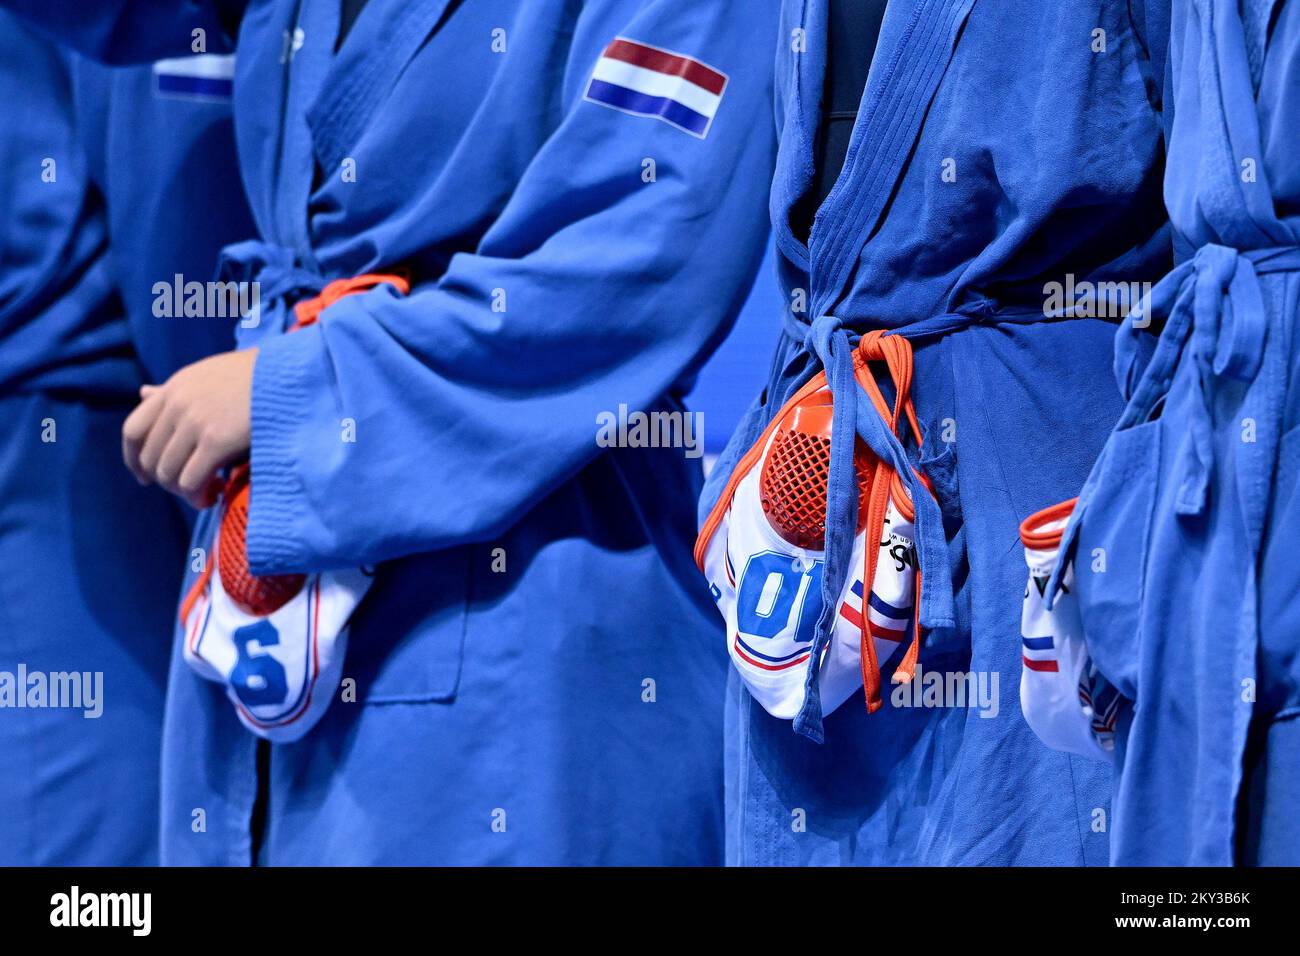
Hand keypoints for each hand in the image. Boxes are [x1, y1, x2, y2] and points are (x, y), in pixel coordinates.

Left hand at [122, 348, 257, 508]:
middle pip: (150, 458)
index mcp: (173, 388)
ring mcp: (195, 422)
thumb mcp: (207, 374)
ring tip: (208, 492)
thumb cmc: (255, 375)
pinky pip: (192, 481)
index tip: (145, 477)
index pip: (132, 430)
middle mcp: (177, 404)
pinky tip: (217, 493)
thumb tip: (144, 393)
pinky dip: (199, 496)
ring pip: (169, 473)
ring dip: (185, 492)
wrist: (288, 374)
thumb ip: (175, 390)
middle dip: (166, 481)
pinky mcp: (216, 441)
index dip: (134, 460)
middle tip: (190, 489)